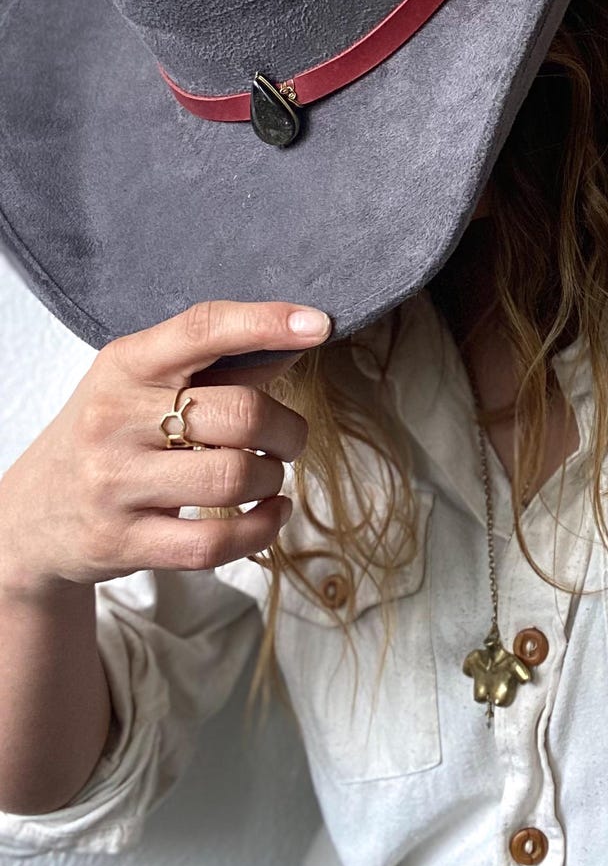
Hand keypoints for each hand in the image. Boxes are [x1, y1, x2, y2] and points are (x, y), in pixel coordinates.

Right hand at [0, 300, 332, 600]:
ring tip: (269, 477)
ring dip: (273, 479)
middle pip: (240, 414)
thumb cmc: (111, 436)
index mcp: (124, 364)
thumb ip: (223, 364)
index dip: (266, 322)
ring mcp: (114, 483)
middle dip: (287, 429)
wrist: (30, 517)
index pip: (202, 327)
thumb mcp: (144, 385)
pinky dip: (262, 529)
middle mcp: (114, 417)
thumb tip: (301, 336)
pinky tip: (270, 514)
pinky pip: (215, 543)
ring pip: (234, 477)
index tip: (318, 323)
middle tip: (287, 440)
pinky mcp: (121, 542)